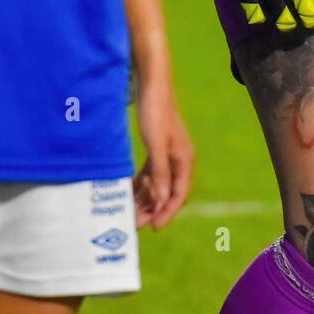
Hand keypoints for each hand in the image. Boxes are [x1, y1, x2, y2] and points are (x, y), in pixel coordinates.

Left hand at [132, 77, 192, 229]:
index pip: (178, 194)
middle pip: (167, 192)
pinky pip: (150, 173)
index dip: (167, 212)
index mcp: (184, 160)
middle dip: (153, 208)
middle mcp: (178, 159)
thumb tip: (163, 200)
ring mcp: (167, 154)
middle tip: (136, 223)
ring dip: (146, 198)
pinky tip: (129, 192)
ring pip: (157, 183)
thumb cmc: (156, 113)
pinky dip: (142, 184)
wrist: (152, 86)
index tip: (153, 227)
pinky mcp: (157, 148)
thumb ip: (160, 173)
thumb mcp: (157, 146)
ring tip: (130, 211)